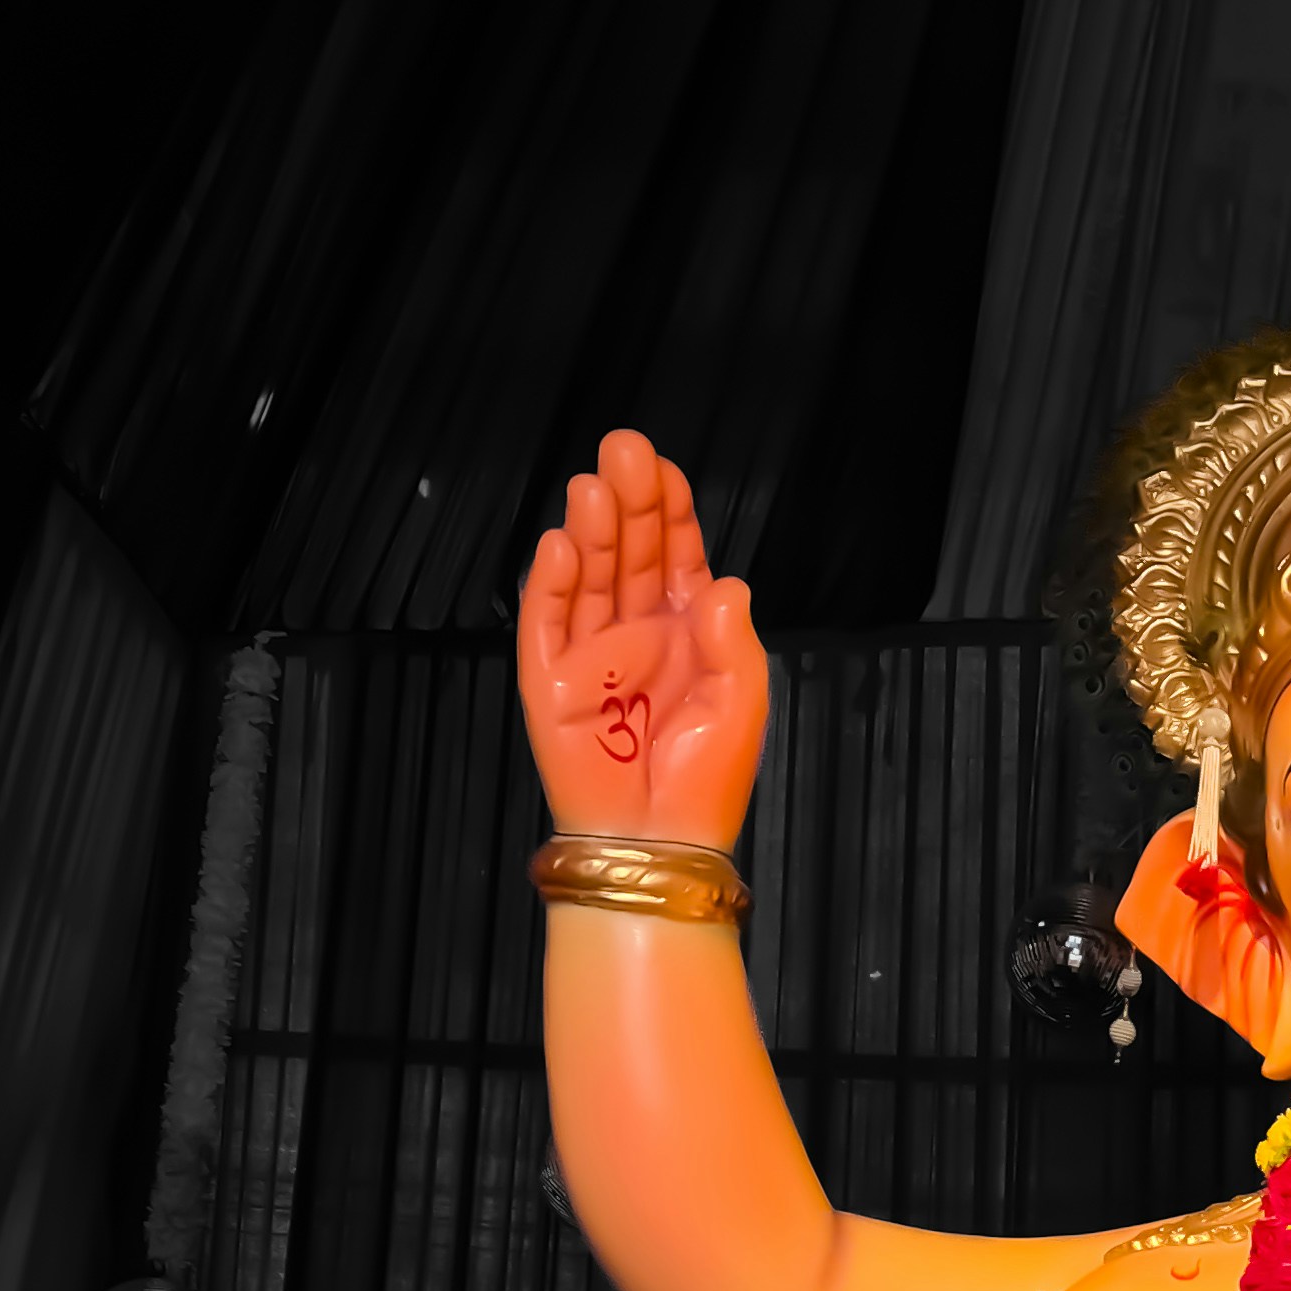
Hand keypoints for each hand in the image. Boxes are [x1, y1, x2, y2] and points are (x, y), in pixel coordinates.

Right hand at [518, 430, 767, 845]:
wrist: (665, 840)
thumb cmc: (708, 779)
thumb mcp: (742, 700)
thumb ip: (734, 638)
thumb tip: (725, 581)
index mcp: (686, 630)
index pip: (673, 553)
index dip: (668, 510)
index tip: (663, 468)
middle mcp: (636, 631)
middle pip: (626, 551)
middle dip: (626, 501)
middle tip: (623, 451)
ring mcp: (591, 654)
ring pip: (587, 576)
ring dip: (589, 530)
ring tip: (593, 489)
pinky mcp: (551, 682)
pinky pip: (547, 624)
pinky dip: (552, 584)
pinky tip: (560, 545)